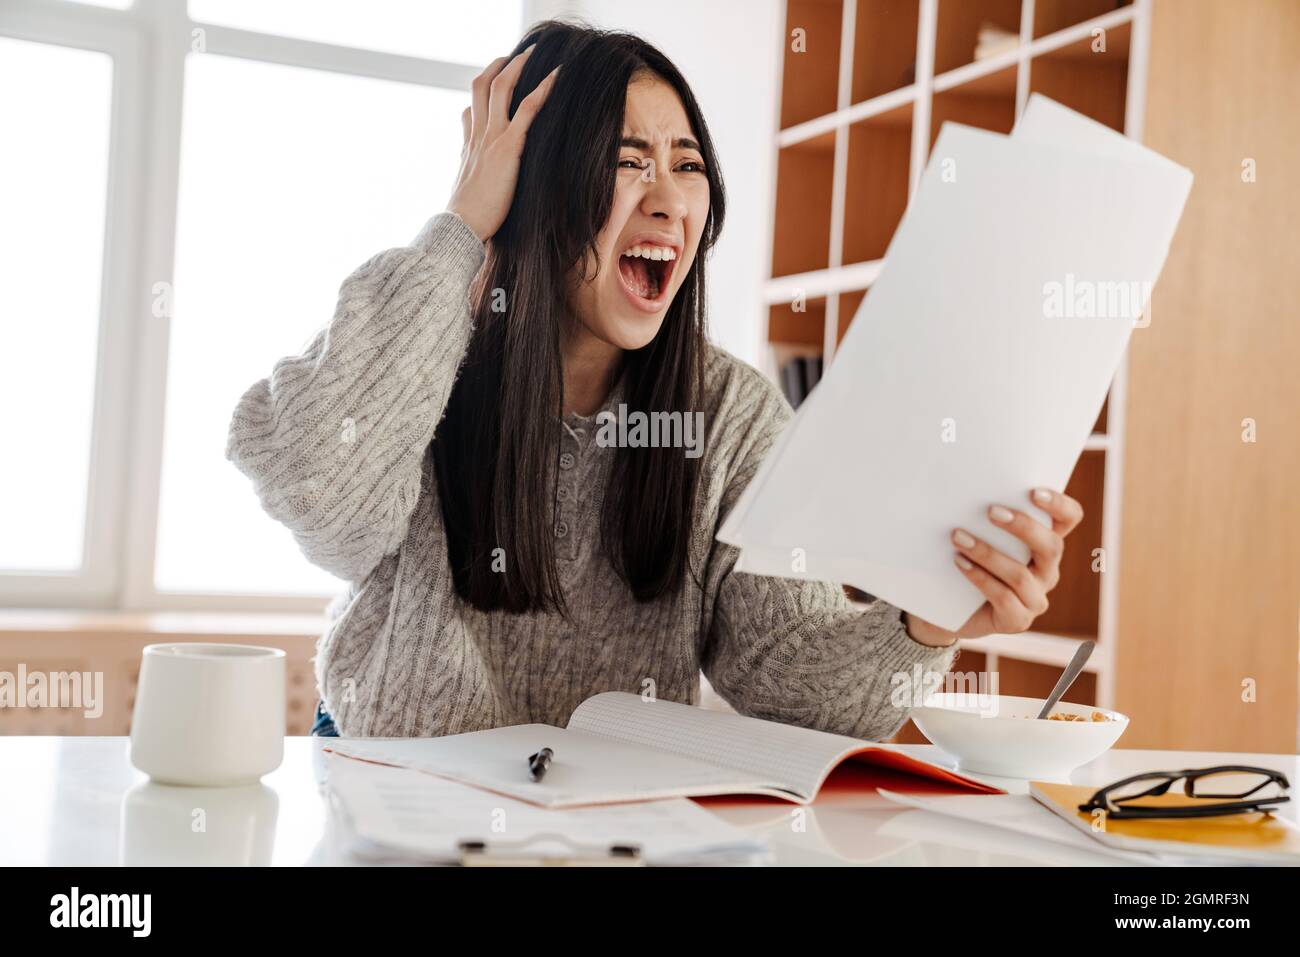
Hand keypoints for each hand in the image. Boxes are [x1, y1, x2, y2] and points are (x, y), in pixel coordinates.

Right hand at [446, 45, 559, 242]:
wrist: (462, 226)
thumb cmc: (469, 220)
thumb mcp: (468, 195)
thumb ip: (476, 181)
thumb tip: (479, 180)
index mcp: (468, 148)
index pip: (469, 112)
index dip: (480, 95)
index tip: (493, 84)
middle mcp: (478, 136)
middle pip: (481, 87)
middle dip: (498, 67)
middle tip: (515, 55)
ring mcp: (491, 137)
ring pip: (501, 87)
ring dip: (518, 65)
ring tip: (534, 52)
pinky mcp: (508, 146)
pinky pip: (527, 108)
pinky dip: (543, 89)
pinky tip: (557, 77)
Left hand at [904, 488, 1083, 645]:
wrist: (946, 607)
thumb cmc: (964, 559)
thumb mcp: (977, 534)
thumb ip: (983, 516)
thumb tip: (964, 487)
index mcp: (1044, 544)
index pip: (1068, 519)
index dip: (1059, 505)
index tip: (1034, 491)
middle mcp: (1047, 571)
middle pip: (1051, 546)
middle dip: (1022, 526)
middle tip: (991, 511)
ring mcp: (1035, 599)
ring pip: (1021, 575)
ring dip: (988, 553)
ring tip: (958, 537)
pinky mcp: (1017, 620)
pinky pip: (1003, 598)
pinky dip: (979, 577)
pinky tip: (959, 562)